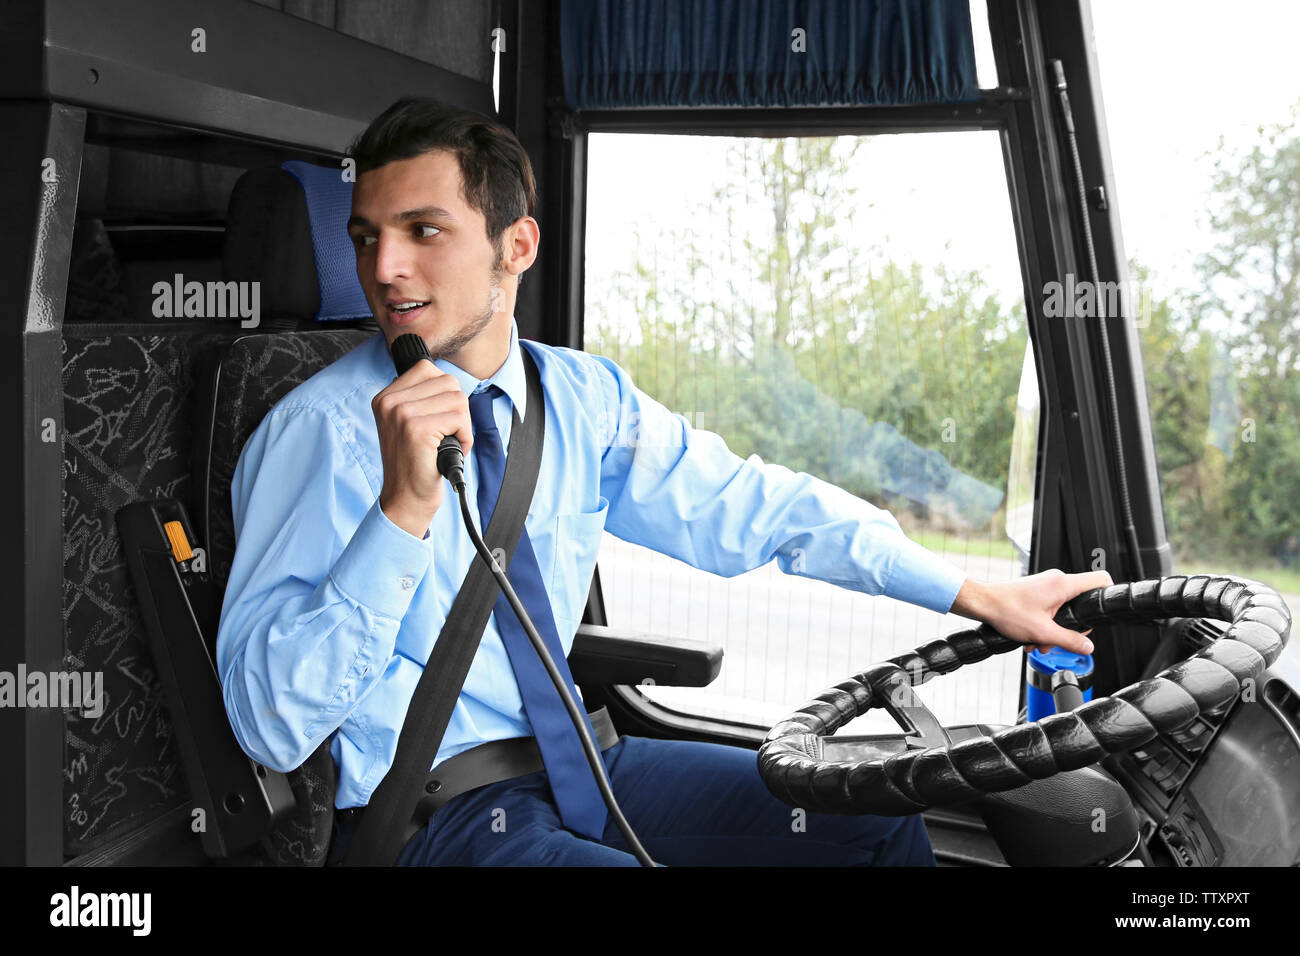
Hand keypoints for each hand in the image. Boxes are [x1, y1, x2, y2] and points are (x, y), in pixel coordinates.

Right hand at [372, 359, 472, 537]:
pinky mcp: (416, 428)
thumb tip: (445, 378)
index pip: (428, 369)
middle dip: (457, 409)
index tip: (438, 420)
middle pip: (448, 382)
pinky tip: (451, 451)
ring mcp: (401, 413)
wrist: (406, 499)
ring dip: (462, 425)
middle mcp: (389, 401)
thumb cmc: (415, 463)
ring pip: (457, 399)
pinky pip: (460, 419)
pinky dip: (465, 438)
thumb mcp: (407, 423)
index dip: (445, 395)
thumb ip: (420, 398)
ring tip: (447, 443)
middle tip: (446, 434)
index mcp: (385, 396)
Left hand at [950, 569, 1113, 654]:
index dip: (1107, 594)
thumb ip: (1068, 640)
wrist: (983, 603)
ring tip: (1038, 643)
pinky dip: (1044, 625)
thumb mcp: (1042, 632)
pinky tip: (1032, 638)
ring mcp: (1046, 585)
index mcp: (1063, 584)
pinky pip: (1051, 608)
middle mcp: (1057, 580)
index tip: (1104, 613)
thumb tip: (1087, 647)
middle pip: (1081, 602)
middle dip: (1071, 627)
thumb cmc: (1007, 610)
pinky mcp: (1037, 592)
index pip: (1100, 579)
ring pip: (1064, 609)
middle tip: (1058, 640)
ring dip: (1054, 630)